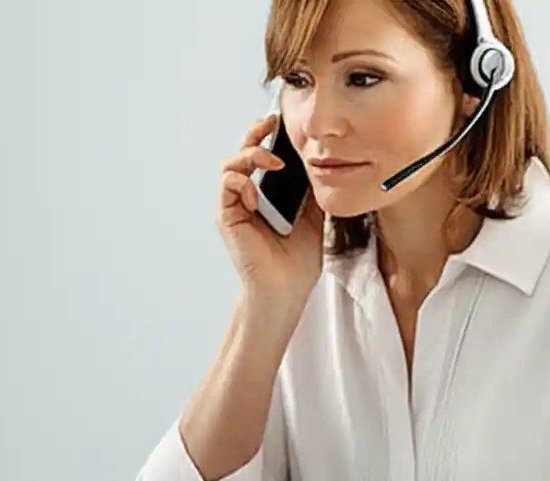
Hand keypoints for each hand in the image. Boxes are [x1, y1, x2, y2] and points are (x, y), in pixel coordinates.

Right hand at [217, 113, 325, 306]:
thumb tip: (323, 162)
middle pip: (243, 152)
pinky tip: (256, 192)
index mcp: (266, 195)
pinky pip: (227, 185)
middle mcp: (247, 197)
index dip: (269, 136)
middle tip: (272, 122)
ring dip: (249, 154)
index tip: (283, 121)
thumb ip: (312, 191)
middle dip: (255, 133)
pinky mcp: (228, 217)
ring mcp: (236, 206)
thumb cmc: (298, 262)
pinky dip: (240, 181)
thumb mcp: (315, 217)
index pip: (262, 157)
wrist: (287, 290)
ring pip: (231, 164)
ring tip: (271, 161)